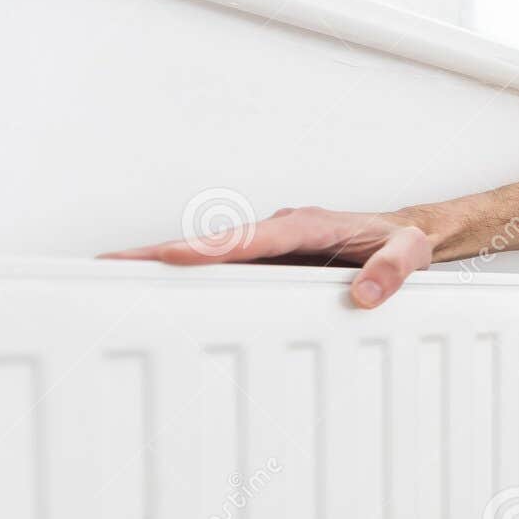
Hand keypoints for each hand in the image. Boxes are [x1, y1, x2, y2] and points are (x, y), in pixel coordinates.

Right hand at [101, 207, 433, 308]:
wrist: (407, 234)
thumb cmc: (403, 240)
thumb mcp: (409, 253)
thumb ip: (391, 271)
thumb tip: (364, 293)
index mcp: (305, 225)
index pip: (247, 239)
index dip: (207, 249)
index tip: (168, 256)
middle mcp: (279, 232)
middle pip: (211, 244)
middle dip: (160, 251)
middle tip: (109, 264)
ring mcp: (270, 247)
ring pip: (210, 256)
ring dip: (163, 264)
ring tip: (115, 280)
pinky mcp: (270, 262)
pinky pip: (224, 268)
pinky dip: (189, 275)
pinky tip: (159, 291)